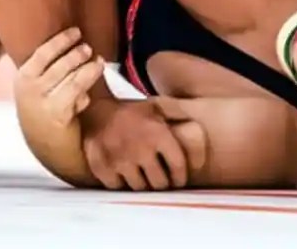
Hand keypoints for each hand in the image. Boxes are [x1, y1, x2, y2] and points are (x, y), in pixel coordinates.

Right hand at [14, 27, 105, 128]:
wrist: (48, 149)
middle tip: (88, 48)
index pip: (42, 52)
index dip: (61, 40)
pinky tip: (96, 74)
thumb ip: (48, 69)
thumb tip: (72, 41)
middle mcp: (29, 89)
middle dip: (77, 53)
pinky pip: (78, 89)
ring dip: (87, 66)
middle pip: (58, 63)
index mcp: (22, 78)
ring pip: (71, 75)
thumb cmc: (46, 113)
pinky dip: (88, 80)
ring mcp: (42, 102)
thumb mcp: (38, 89)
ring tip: (98, 61)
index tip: (76, 31)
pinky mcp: (58, 114)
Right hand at [79, 97, 194, 190]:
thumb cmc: (132, 113)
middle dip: (162, 183)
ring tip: (142, 176)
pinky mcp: (102, 167)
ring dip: (142, 183)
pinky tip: (123, 173)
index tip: (177, 180)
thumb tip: (200, 135)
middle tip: (159, 180)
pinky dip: (121, 182)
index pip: (178, 167)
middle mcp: (140, 149)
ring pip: (139, 188)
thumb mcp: (158, 109)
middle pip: (159, 183)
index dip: (180, 177)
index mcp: (158, 134)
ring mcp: (119, 159)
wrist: (96, 109)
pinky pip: (117, 187)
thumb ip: (180, 119)